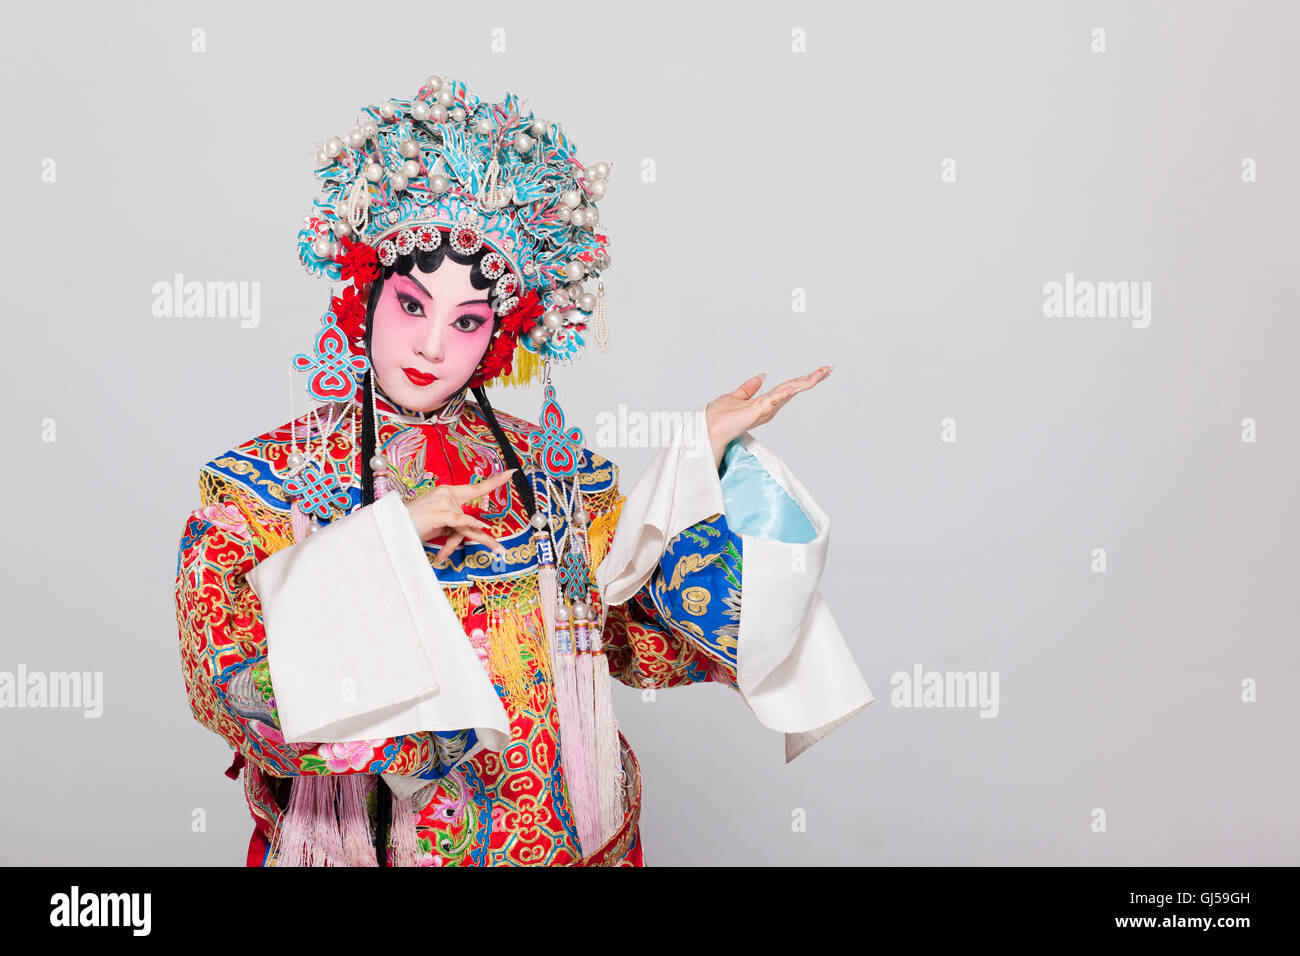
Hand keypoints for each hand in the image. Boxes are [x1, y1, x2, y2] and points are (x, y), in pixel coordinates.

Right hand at [404, 469, 515, 564]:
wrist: (394, 526)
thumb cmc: (414, 525)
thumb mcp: (440, 524)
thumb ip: (456, 524)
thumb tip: (472, 531)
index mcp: (448, 492)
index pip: (476, 488)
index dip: (495, 481)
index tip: (511, 473)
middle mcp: (447, 494)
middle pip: (471, 518)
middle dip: (483, 538)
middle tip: (500, 548)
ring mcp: (443, 502)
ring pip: (467, 525)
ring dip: (480, 541)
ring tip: (496, 550)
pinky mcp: (439, 513)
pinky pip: (459, 520)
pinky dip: (470, 524)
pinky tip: (483, 527)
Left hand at [705, 366, 833, 467]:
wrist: (707, 428)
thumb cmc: (720, 417)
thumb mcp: (737, 396)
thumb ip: (750, 388)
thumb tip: (761, 377)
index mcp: (766, 403)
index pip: (789, 387)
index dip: (804, 379)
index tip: (820, 371)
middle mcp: (768, 407)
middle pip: (794, 389)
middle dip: (811, 379)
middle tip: (829, 369)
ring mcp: (763, 410)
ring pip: (788, 392)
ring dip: (804, 382)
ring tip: (820, 373)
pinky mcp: (755, 412)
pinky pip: (772, 400)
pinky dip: (784, 393)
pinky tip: (795, 386)